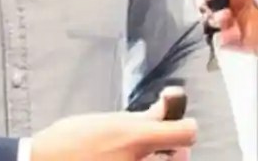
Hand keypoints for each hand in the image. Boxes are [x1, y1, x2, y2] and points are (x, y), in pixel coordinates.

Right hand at [30, 88, 196, 160]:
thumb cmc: (72, 139)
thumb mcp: (109, 120)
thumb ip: (146, 116)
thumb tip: (172, 102)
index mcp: (134, 138)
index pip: (186, 133)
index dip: (185, 125)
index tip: (178, 121)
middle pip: (180, 156)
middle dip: (172, 148)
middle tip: (154, 143)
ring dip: (158, 158)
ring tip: (132, 153)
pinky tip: (122, 159)